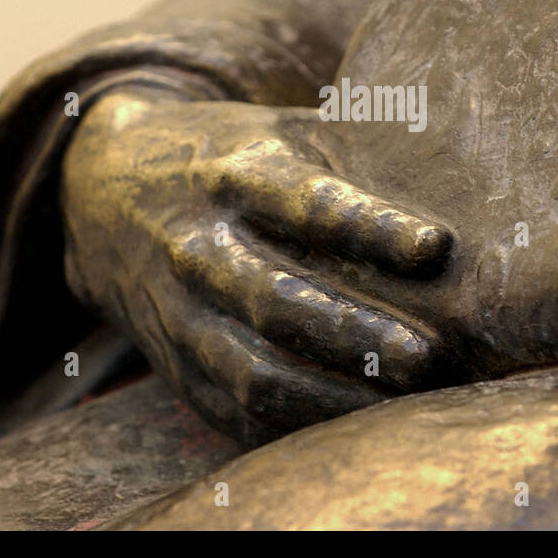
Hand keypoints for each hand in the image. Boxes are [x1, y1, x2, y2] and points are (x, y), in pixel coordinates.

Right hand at [60, 86, 453, 445]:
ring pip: (252, 371)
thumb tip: (457, 182)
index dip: (370, 228)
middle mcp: (198, 244)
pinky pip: (230, 409)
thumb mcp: (275, 132)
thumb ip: (349, 158)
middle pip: (277, 301)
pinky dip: (292, 424)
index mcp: (233, 173)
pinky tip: (353, 424)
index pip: (306, 203)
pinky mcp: (173, 361)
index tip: (436, 248)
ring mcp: (177, 311)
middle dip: (356, 335)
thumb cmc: (223, 155)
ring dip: (330, 395)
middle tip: (428, 356)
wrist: (99, 189)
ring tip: (402, 399)